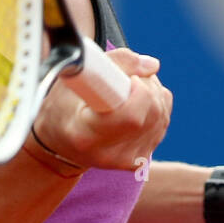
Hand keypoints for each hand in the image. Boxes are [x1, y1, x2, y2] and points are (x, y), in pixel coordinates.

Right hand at [32, 48, 171, 171]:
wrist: (60, 144)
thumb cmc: (63, 105)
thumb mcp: (74, 76)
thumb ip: (114, 62)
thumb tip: (152, 65)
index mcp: (86, 135)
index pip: (131, 116)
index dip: (138, 90)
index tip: (128, 78)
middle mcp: (108, 153)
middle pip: (152, 112)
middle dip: (147, 84)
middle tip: (127, 77)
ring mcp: (127, 160)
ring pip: (161, 114)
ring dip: (152, 92)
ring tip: (127, 88)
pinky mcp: (140, 160)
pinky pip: (163, 121)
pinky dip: (155, 105)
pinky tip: (134, 103)